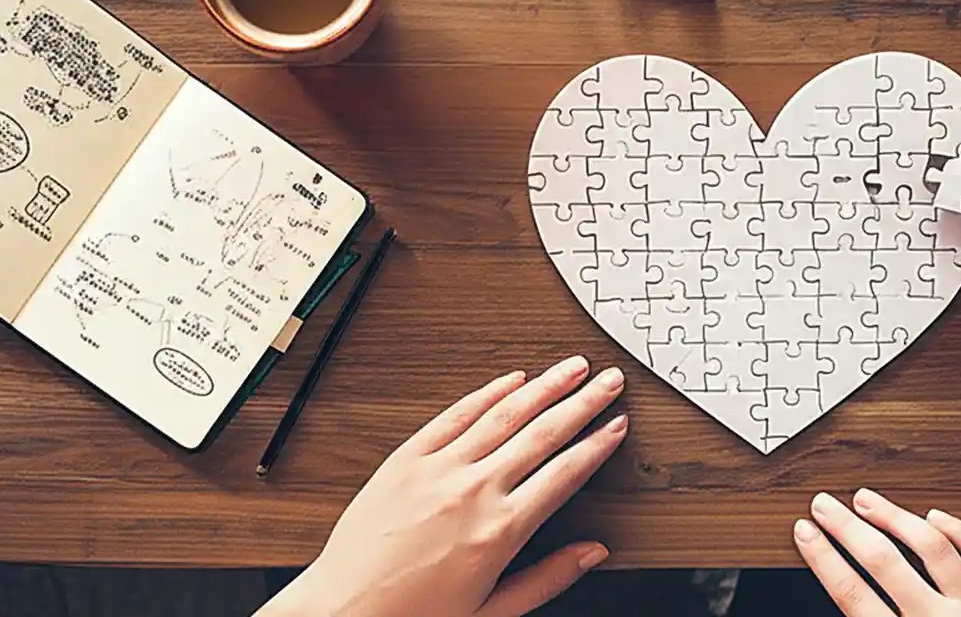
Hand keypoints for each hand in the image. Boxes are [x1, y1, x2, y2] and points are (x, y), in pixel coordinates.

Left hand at [258, 356, 627, 616]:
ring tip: (571, 368)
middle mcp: (473, 492)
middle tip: (609, 380)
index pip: (565, 474)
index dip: (597, 445)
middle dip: (583, 402)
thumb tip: (592, 552)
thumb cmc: (413, 616)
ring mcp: (439, 469)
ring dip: (544, 386)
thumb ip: (547, 578)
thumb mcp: (492, 612)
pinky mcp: (406, 459)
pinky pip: (454, 415)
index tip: (617, 425)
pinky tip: (510, 379)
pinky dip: (485, 393)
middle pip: (543, 433)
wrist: (343, 610)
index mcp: (500, 531)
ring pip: (503, 414)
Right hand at [794, 490, 960, 615]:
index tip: (805, 534)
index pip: (854, 596)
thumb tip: (851, 608)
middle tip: (824, 505)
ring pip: (932, 547)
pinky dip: (959, 531)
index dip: (824, 560)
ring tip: (868, 500)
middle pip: (884, 564)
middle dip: (847, 528)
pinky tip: (935, 516)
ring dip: (895, 518)